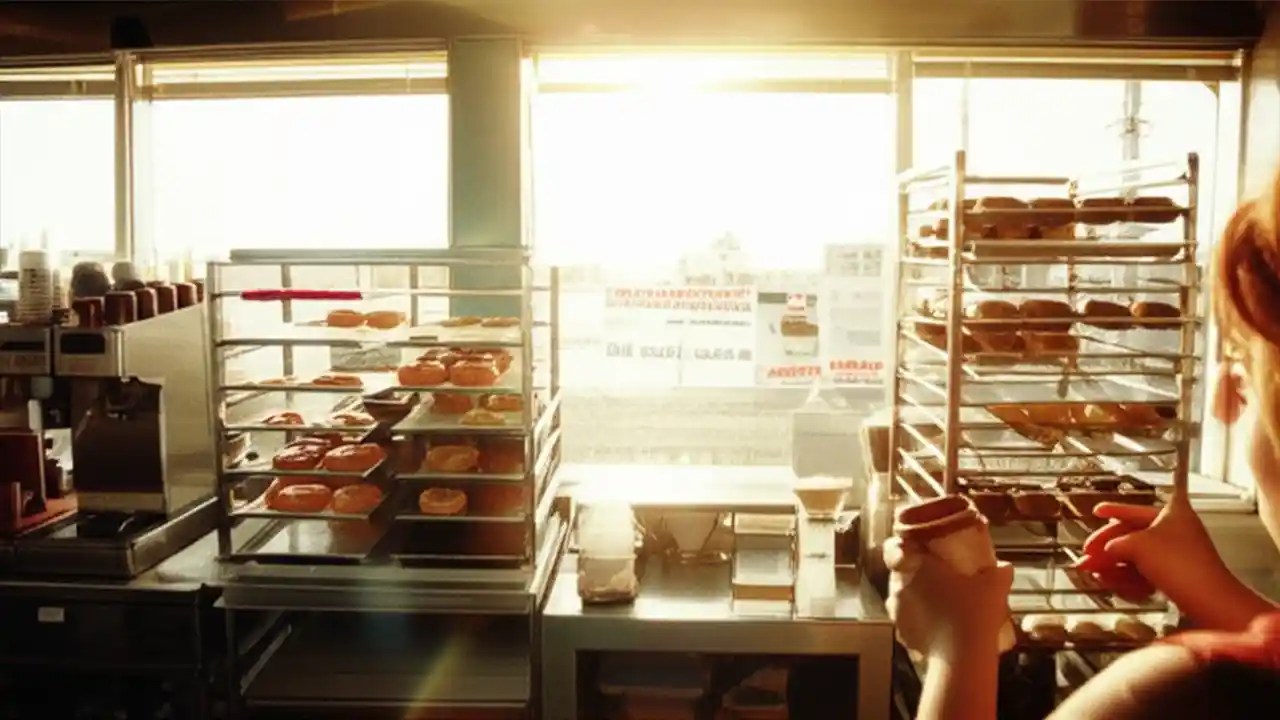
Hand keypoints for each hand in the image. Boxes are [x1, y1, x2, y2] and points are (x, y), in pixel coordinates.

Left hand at [885, 537, 1013, 654]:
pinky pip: (906, 621)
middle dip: (916, 575)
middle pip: (900, 573)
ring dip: (915, 599)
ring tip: (939, 606)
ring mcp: (897, 611)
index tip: (918, 553)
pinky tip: (937, 628)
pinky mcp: (900, 633)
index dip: (904, 548)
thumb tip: (1004, 566)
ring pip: (901, 598)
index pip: (894, 548)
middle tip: (939, 580)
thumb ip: (999, 571)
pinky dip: (918, 622)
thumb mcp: (995, 585)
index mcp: (917, 565)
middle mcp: (900, 585)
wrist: (962, 655)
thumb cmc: (975, 611)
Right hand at [1078, 497, 1250, 624]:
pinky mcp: (1176, 576)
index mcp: (1173, 513)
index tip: (1097, 510)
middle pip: (1133, 534)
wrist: (1207, 599)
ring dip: (1111, 563)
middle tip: (1087, 553)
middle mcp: (1176, 531)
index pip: (1136, 508)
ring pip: (1137, 556)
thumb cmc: (1178, 563)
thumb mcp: (1138, 545)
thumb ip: (1116, 543)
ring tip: (1090, 570)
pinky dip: (1125, 576)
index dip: (1114, 508)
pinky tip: (1108, 581)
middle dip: (1106, 545)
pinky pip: (1144, 572)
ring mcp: (1177, 554)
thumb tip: (1108, 549)